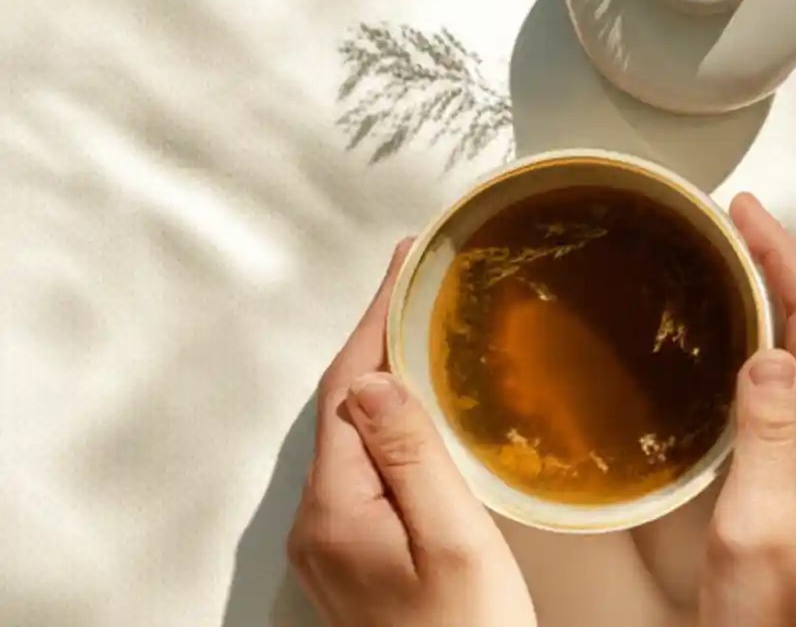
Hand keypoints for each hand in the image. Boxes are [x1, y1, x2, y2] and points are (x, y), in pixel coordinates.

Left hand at [287, 241, 536, 626]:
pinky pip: (365, 467)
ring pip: (354, 436)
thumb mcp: (453, 542)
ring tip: (424, 325)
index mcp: (338, 510)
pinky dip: (389, 423)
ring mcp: (331, 544)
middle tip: (421, 281)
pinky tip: (419, 407)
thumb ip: (411, 457)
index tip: (405, 259)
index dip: (374, 319)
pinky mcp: (352, 558)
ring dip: (383, 377)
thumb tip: (375, 378)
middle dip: (377, 337)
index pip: (348, 389)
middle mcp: (319, 523)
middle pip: (343, 407)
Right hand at [697, 194, 795, 625]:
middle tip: (728, 225)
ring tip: (729, 264)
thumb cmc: (772, 620)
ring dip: (776, 301)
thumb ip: (766, 436)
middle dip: (780, 266)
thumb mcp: (757, 529)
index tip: (744, 212)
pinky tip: (738, 343)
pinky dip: (770, 346)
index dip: (783, 257)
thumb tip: (769, 352)